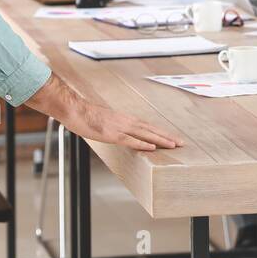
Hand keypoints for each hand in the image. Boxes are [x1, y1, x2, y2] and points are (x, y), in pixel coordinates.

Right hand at [27, 74, 182, 150]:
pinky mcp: (112, 134)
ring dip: (160, 140)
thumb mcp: (105, 121)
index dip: (161, 132)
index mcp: (125, 119)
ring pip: (145, 134)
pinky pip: (130, 140)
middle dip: (167, 136)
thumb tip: (121, 134)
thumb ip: (115, 127)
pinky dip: (142, 143)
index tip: (172, 138)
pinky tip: (152, 147)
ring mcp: (120, 127)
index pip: (147, 126)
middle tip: (181, 143)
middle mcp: (126, 121)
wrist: (75, 109)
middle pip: (151, 129)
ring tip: (173, 145)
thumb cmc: (87, 116)